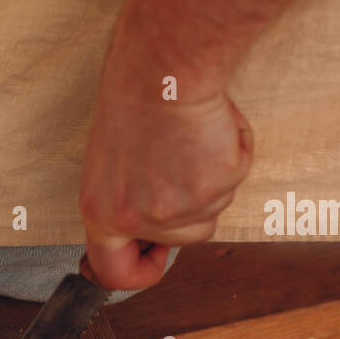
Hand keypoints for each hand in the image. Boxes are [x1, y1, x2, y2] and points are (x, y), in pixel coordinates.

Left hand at [79, 68, 252, 288]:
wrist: (165, 66)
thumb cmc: (135, 98)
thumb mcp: (112, 163)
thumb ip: (129, 201)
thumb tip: (152, 233)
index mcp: (101, 213)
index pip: (116, 272)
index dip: (143, 269)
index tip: (158, 253)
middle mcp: (137, 218)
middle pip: (184, 240)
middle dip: (193, 206)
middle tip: (182, 160)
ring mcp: (177, 208)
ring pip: (214, 209)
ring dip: (212, 174)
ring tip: (191, 134)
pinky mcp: (214, 187)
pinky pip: (238, 176)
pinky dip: (234, 149)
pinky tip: (212, 123)